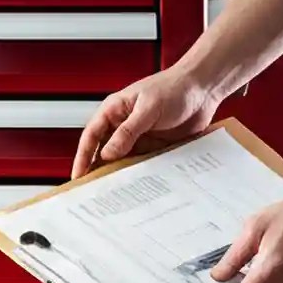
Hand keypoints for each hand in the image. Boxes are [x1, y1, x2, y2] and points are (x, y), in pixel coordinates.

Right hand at [71, 67, 221, 178]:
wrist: (204, 90)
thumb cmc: (175, 88)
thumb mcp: (148, 109)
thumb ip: (128, 132)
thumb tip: (107, 153)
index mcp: (115, 111)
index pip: (91, 136)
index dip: (83, 157)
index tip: (78, 176)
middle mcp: (123, 126)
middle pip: (103, 152)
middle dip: (97, 171)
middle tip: (91, 192)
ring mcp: (138, 138)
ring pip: (122, 161)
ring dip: (118, 176)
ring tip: (114, 195)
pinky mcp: (154, 148)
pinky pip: (142, 165)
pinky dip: (138, 176)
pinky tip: (137, 187)